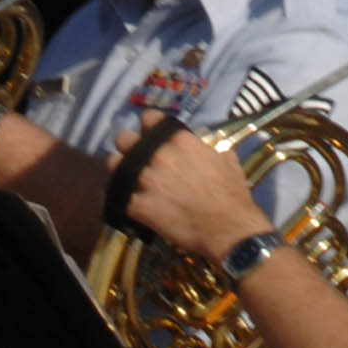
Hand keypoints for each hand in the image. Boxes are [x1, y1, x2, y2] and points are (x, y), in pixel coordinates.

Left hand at [117, 125, 266, 264]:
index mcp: (178, 140)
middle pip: (124, 140)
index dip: (147, 128)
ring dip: (119, 172)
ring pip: (114, 166)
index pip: (149, 119)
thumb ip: (206, 149)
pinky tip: (131, 206)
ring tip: (127, 182)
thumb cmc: (232, 195)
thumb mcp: (225, 159)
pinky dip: (123, 202)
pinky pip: (119, 198)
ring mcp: (146, 180)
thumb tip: (203, 149)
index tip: (149, 137)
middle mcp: (158, 155)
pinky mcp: (140, 206)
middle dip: (127, 148)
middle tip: (134, 160)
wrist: (229, 229)